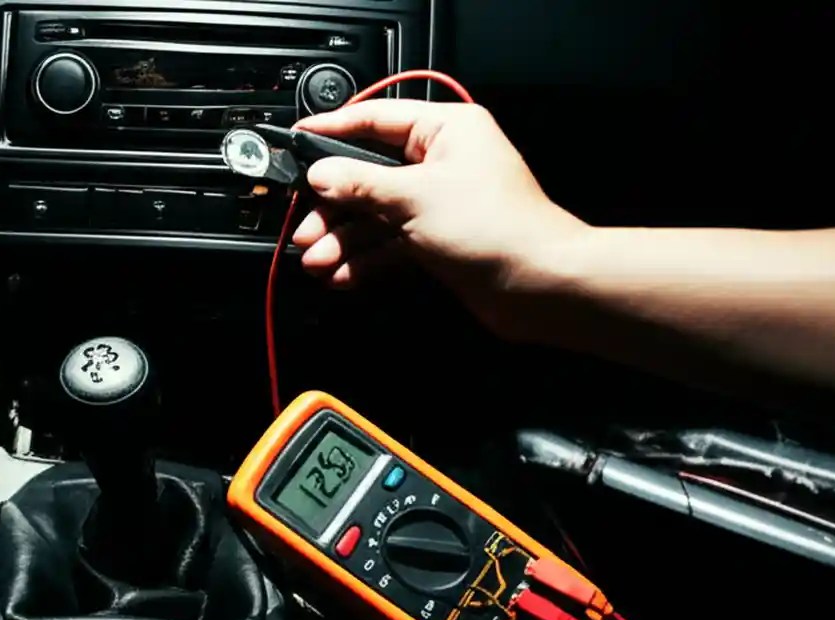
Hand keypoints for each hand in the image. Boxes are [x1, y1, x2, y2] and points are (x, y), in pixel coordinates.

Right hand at [292, 99, 587, 337]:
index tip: (295, 142)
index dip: (331, 131)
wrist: (540, 286)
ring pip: (373, 215)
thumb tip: (320, 172)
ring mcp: (436, 203)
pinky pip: (387, 243)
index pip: (374, 120)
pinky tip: (340, 275)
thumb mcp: (415, 197)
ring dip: (342, 240)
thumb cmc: (494, 228)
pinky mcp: (435, 240)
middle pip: (367, 174)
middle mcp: (439, 161)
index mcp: (444, 129)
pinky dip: (363, 259)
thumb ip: (360, 183)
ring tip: (316, 262)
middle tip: (303, 229)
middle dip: (332, 207)